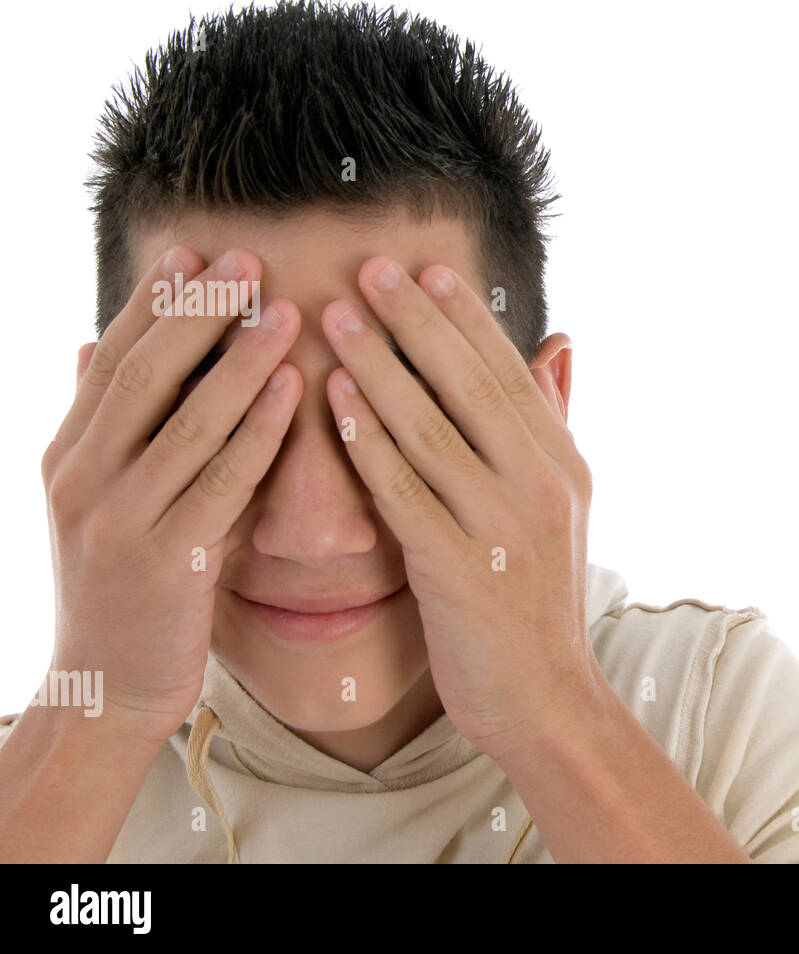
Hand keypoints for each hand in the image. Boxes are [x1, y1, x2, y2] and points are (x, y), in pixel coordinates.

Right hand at [41, 246, 300, 743]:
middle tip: (246, 257)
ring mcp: (120, 518)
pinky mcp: (166, 560)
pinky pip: (221, 480)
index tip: (197, 250)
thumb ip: (102, 425)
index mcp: (68, 452)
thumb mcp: (94, 498)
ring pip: (186, 419)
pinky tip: (291, 389)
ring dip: (238, 359)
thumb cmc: (120, 585)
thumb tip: (89, 343)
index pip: (114, 358)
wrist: (106, 686)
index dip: (155, 302)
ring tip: (283, 308)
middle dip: (197, 311)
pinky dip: (257, 430)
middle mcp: (83, 476)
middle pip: (145, 373)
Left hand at [322, 257, 596, 758]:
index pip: (508, 372)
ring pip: (430, 428)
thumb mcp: (565, 504)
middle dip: (415, 322)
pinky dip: (367, 440)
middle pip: (469, 385)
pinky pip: (403, 491)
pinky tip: (333, 400)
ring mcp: (500, 527)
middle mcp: (539, 485)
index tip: (422, 268)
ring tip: (334, 316)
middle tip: (368, 267)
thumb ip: (554, 421)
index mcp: (562, 464)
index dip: (463, 318)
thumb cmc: (539, 596)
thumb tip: (560, 341)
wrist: (543, 695)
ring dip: (378, 366)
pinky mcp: (457, 569)